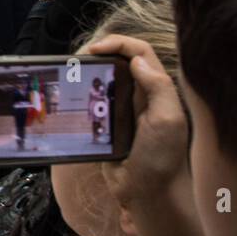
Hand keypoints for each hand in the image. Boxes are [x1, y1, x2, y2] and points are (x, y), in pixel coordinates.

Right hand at [87, 35, 190, 208]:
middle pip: (119, 61)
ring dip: (87, 73)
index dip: (117, 43)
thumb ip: (158, 87)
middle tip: (76, 61)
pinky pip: (93, 102)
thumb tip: (135, 60)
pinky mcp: (107, 124)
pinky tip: (69, 97)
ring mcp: (123, 109)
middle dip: (98, 54)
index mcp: (157, 89)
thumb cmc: (161, 158)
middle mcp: (140, 95)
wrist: (147, 192)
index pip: (139, 52)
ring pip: (104, 80)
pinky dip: (81, 95)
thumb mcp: (167, 120)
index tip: (93, 50)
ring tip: (70, 76)